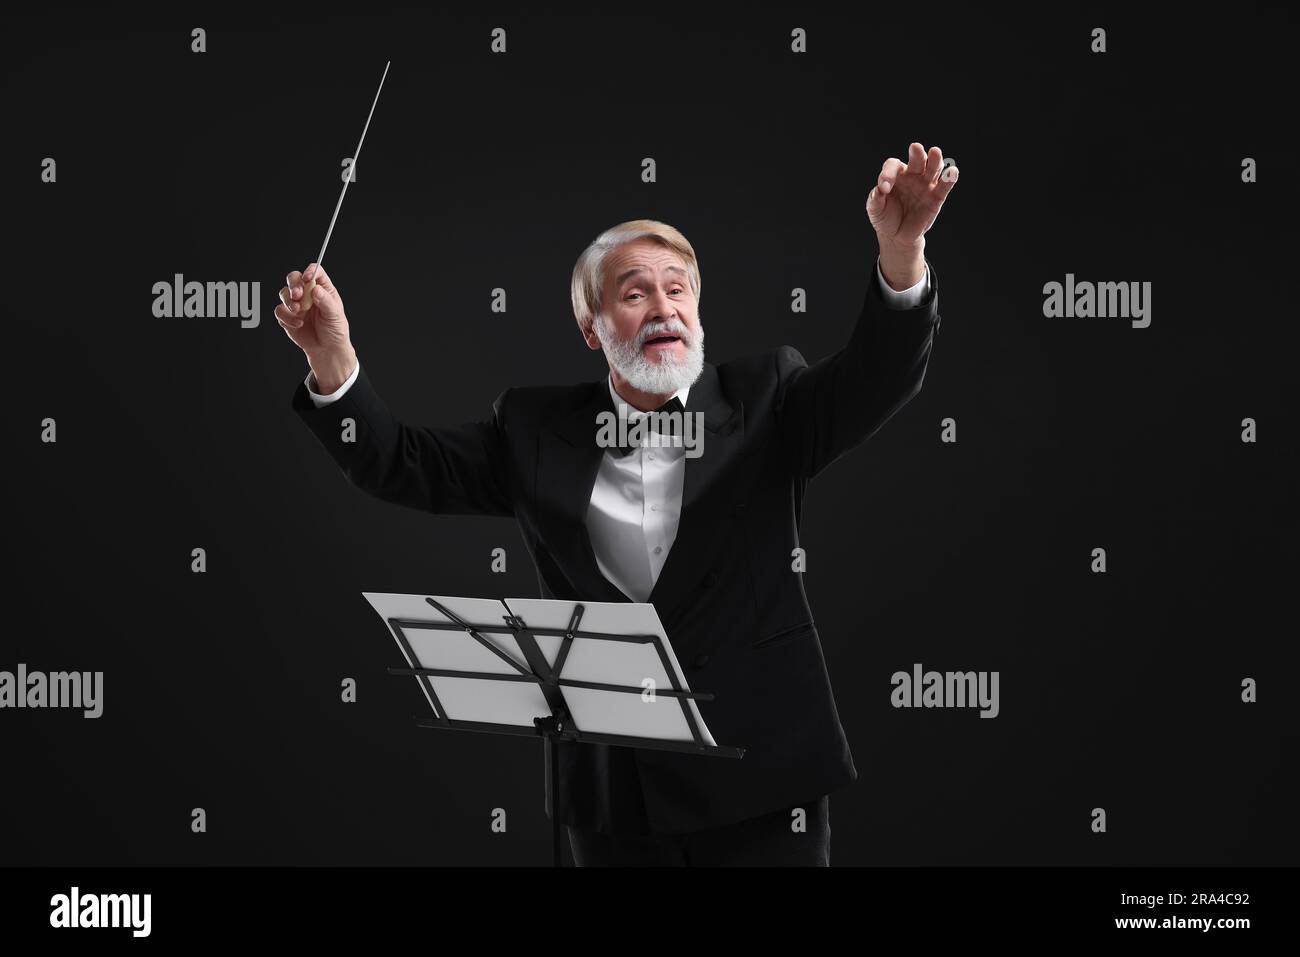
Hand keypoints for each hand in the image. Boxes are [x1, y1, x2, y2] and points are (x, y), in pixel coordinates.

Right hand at [276, 263, 355, 389]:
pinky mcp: (287, 316)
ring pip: (284, 293)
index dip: (310, 271)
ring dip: (288, 300)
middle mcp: (307, 293)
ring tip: (299, 311)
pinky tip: (299, 324)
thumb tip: (315, 289)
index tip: (307, 278)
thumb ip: (325, 301)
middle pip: (294, 278)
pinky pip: (279, 310)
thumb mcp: (335, 315)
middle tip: (297, 295)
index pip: (315, 272)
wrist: (326, 349)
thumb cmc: (334, 330)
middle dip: (293, 284)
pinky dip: (287, 317)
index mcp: (322, 289)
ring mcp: (296, 304)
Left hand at [866, 142, 958, 265]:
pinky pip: (944, 186)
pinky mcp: (937, 198)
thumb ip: (875, 199)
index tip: (884, 188)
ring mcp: (926, 185)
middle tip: (915, 147)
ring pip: (933, 168)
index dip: (888, 173)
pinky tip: (952, 171)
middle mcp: (912, 176)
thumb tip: (880, 190)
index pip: (893, 166)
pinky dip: (949, 178)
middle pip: (917, 160)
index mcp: (896, 175)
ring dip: (935, 160)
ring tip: (935, 152)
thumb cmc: (885, 218)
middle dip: (916, 154)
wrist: (897, 236)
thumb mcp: (875, 210)